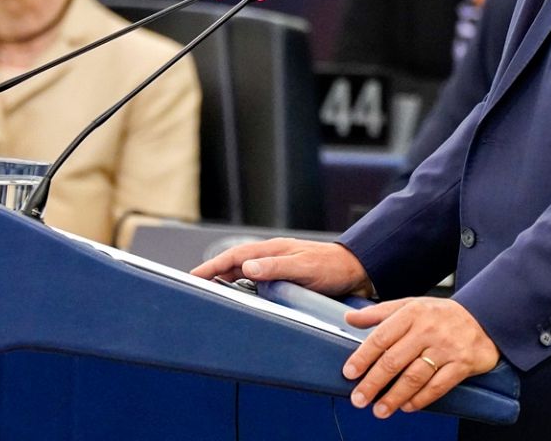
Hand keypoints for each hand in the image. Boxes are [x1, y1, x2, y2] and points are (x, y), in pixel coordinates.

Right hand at [190, 237, 371, 296]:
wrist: (358, 271)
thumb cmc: (334, 267)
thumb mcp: (305, 267)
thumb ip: (276, 267)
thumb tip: (246, 267)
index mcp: (273, 250)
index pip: (234, 257)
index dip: (211, 267)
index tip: (192, 277)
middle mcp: (272, 257)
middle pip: (233, 264)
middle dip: (211, 273)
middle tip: (192, 287)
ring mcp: (277, 267)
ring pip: (243, 273)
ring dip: (225, 281)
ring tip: (208, 293)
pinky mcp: (285, 279)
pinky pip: (256, 282)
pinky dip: (242, 289)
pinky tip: (239, 298)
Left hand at [341, 297, 499, 417]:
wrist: (484, 317)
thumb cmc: (441, 314)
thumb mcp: (411, 305)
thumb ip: (379, 313)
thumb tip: (349, 318)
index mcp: (412, 313)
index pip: (382, 337)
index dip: (363, 357)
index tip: (349, 373)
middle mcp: (428, 329)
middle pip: (394, 360)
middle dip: (373, 383)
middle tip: (359, 399)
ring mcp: (446, 348)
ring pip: (414, 377)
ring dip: (394, 397)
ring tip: (379, 410)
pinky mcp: (462, 364)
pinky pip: (437, 386)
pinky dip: (420, 400)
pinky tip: (407, 407)